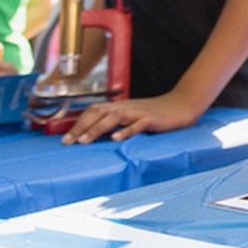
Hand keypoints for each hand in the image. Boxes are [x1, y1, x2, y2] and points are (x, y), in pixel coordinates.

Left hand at [60, 93, 203, 143]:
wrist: (182, 105)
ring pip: (114, 117)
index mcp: (119, 106)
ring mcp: (139, 112)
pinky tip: (116, 139)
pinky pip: (137, 125)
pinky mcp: (152, 119)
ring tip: (85, 140)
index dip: (78, 123)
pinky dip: (126, 131)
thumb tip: (94, 133)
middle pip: (98, 113)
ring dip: (97, 128)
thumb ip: (116, 121)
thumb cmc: (156, 113)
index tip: (65, 138)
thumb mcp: (132, 115)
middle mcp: (126, 107)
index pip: (93, 111)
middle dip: (81, 127)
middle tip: (68, 142)